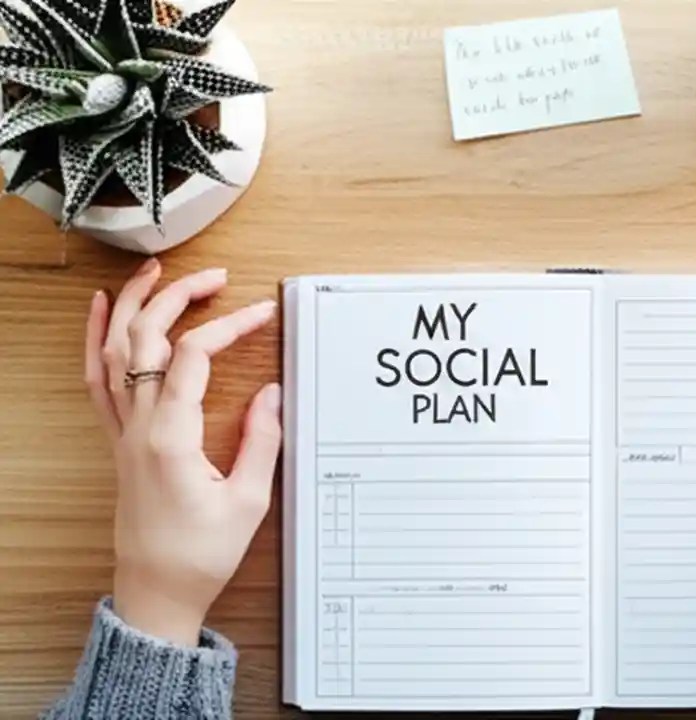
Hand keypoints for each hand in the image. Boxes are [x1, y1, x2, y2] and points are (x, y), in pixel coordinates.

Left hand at [84, 259, 280, 645]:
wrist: (157, 591)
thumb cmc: (201, 554)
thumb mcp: (248, 501)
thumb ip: (262, 442)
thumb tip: (271, 394)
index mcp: (172, 438)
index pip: (195, 357)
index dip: (229, 325)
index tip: (261, 313)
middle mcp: (138, 427)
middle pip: (146, 340)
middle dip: (178, 297)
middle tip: (214, 276)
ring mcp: (122, 432)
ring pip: (114, 351)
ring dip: (134, 306)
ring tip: (157, 273)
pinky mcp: (119, 441)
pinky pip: (96, 379)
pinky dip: (96, 340)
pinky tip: (104, 313)